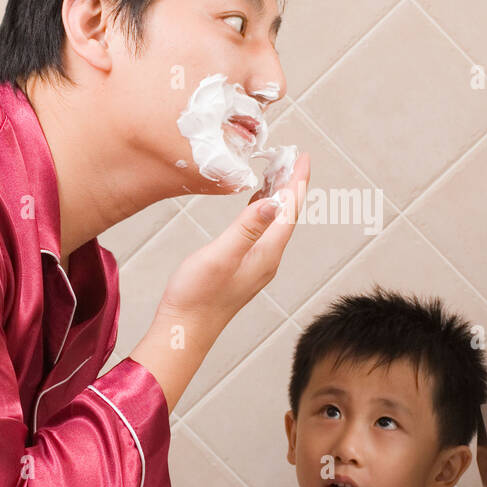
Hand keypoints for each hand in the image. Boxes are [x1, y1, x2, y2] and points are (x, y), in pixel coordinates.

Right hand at [159, 153, 309, 334]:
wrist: (184, 330)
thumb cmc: (197, 296)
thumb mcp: (221, 255)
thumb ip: (247, 228)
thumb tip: (275, 202)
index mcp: (266, 253)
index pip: (289, 211)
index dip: (296, 182)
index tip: (303, 156)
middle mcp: (268, 259)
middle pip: (287, 215)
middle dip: (290, 184)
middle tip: (290, 156)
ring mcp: (257, 264)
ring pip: (275, 222)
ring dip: (277, 196)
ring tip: (276, 170)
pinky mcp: (244, 267)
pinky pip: (262, 231)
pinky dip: (263, 211)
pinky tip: (257, 202)